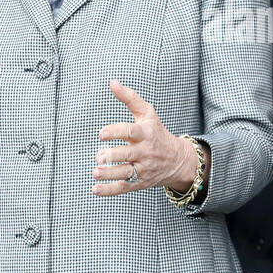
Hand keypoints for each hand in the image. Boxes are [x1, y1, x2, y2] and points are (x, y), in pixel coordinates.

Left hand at [93, 80, 205, 196]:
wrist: (177, 160)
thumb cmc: (156, 132)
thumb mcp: (147, 113)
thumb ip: (129, 98)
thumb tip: (112, 82)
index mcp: (146, 133)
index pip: (131, 132)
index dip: (116, 132)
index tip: (102, 134)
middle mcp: (146, 152)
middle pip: (128, 154)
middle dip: (113, 156)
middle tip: (99, 157)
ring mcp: (143, 169)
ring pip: (126, 173)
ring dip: (110, 174)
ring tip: (96, 171)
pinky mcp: (140, 182)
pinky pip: (124, 188)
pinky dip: (109, 190)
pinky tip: (95, 189)